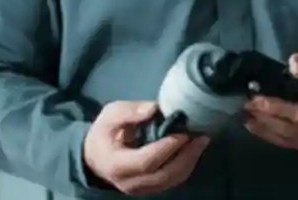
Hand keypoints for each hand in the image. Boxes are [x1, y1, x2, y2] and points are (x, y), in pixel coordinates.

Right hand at [83, 100, 209, 195]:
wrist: (95, 157)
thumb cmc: (104, 133)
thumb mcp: (110, 115)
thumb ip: (130, 111)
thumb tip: (155, 108)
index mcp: (116, 165)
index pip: (146, 161)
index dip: (166, 148)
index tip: (182, 132)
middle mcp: (130, 183)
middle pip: (164, 175)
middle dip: (186, 156)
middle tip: (201, 136)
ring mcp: (141, 189)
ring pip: (172, 180)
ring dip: (190, 161)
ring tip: (201, 140)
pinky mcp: (151, 188)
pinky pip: (173, 180)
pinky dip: (186, 165)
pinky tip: (193, 149)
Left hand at [243, 53, 297, 151]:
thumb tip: (293, 62)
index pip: (283, 110)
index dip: (265, 104)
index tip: (250, 95)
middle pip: (274, 123)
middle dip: (256, 112)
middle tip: (240, 101)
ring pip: (273, 134)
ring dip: (256, 123)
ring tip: (241, 112)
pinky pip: (277, 141)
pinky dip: (263, 133)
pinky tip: (251, 124)